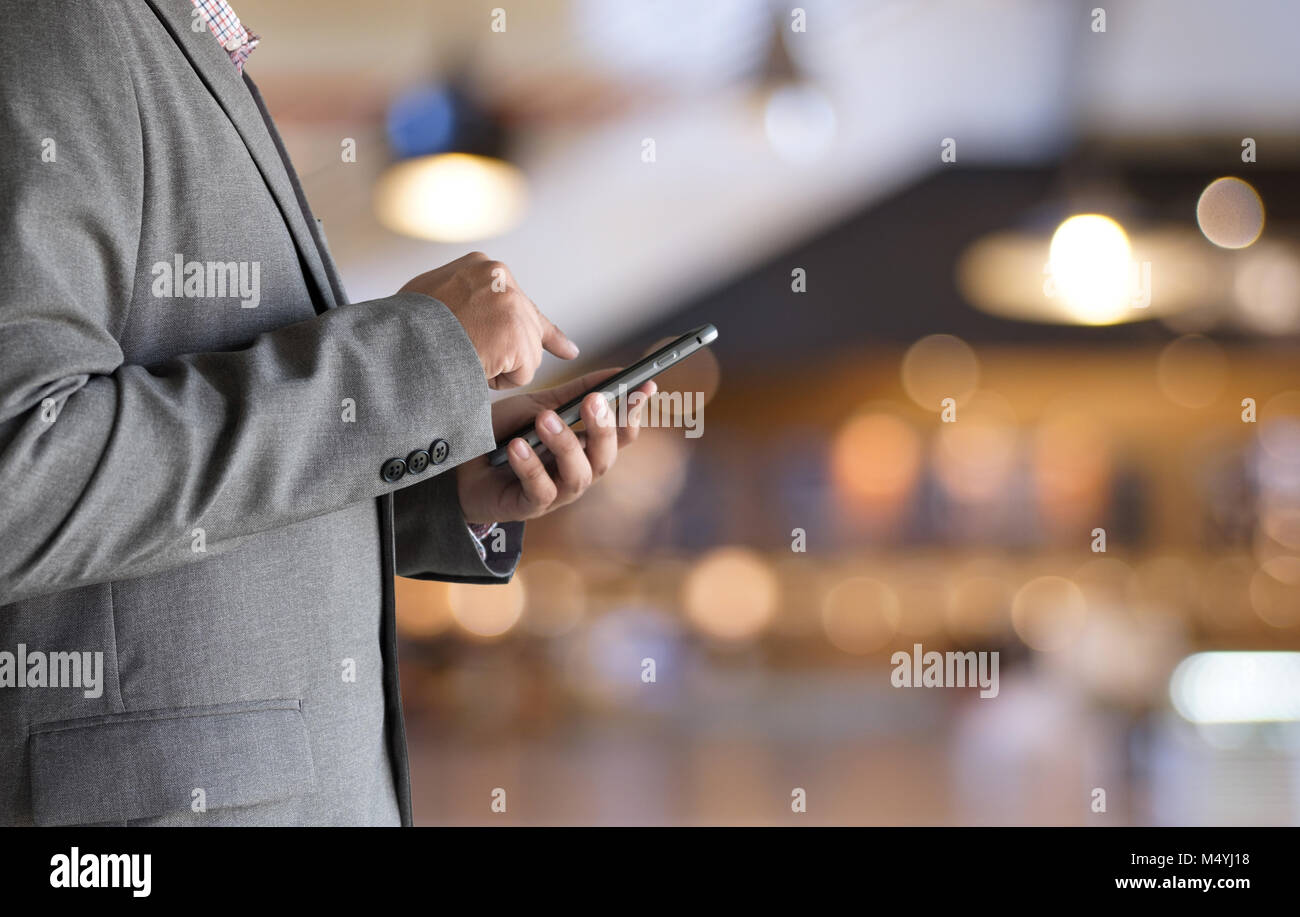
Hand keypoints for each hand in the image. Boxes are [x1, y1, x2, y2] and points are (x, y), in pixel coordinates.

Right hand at [399, 251, 577, 389]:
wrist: (401, 339)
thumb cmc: (406, 323)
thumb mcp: (431, 293)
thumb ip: (461, 297)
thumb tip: (471, 319)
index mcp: (481, 266)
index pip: (518, 298)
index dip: (535, 327)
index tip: (568, 350)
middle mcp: (502, 279)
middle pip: (525, 329)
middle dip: (512, 351)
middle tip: (479, 355)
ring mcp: (513, 307)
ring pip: (525, 355)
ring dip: (498, 367)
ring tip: (462, 356)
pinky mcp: (518, 337)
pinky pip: (521, 374)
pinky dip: (499, 380)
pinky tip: (473, 365)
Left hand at [456, 369, 656, 523]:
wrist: (456, 465)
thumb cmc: (501, 437)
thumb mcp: (538, 406)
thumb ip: (574, 392)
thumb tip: (616, 372)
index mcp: (583, 449)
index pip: (620, 435)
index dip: (634, 412)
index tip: (643, 386)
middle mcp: (576, 472)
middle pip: (606, 457)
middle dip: (603, 429)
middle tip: (592, 401)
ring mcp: (555, 493)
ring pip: (578, 476)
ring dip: (565, 445)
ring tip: (544, 420)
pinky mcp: (529, 507)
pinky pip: (540, 490)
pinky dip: (531, 466)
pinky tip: (517, 446)